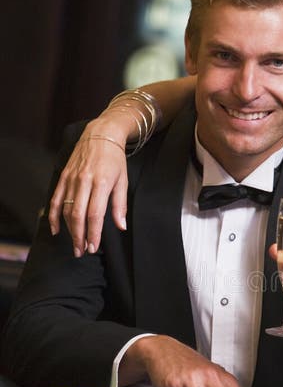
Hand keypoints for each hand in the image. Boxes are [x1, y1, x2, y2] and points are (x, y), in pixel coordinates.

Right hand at [48, 115, 129, 256]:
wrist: (101, 134)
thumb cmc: (115, 160)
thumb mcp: (123, 181)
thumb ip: (120, 205)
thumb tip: (121, 227)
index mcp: (102, 183)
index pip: (95, 215)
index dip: (93, 233)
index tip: (93, 247)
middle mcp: (84, 181)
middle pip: (78, 215)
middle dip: (80, 237)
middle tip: (82, 252)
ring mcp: (71, 179)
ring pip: (66, 210)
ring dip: (69, 230)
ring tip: (75, 245)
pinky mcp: (63, 176)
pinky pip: (55, 199)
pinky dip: (54, 216)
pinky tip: (56, 230)